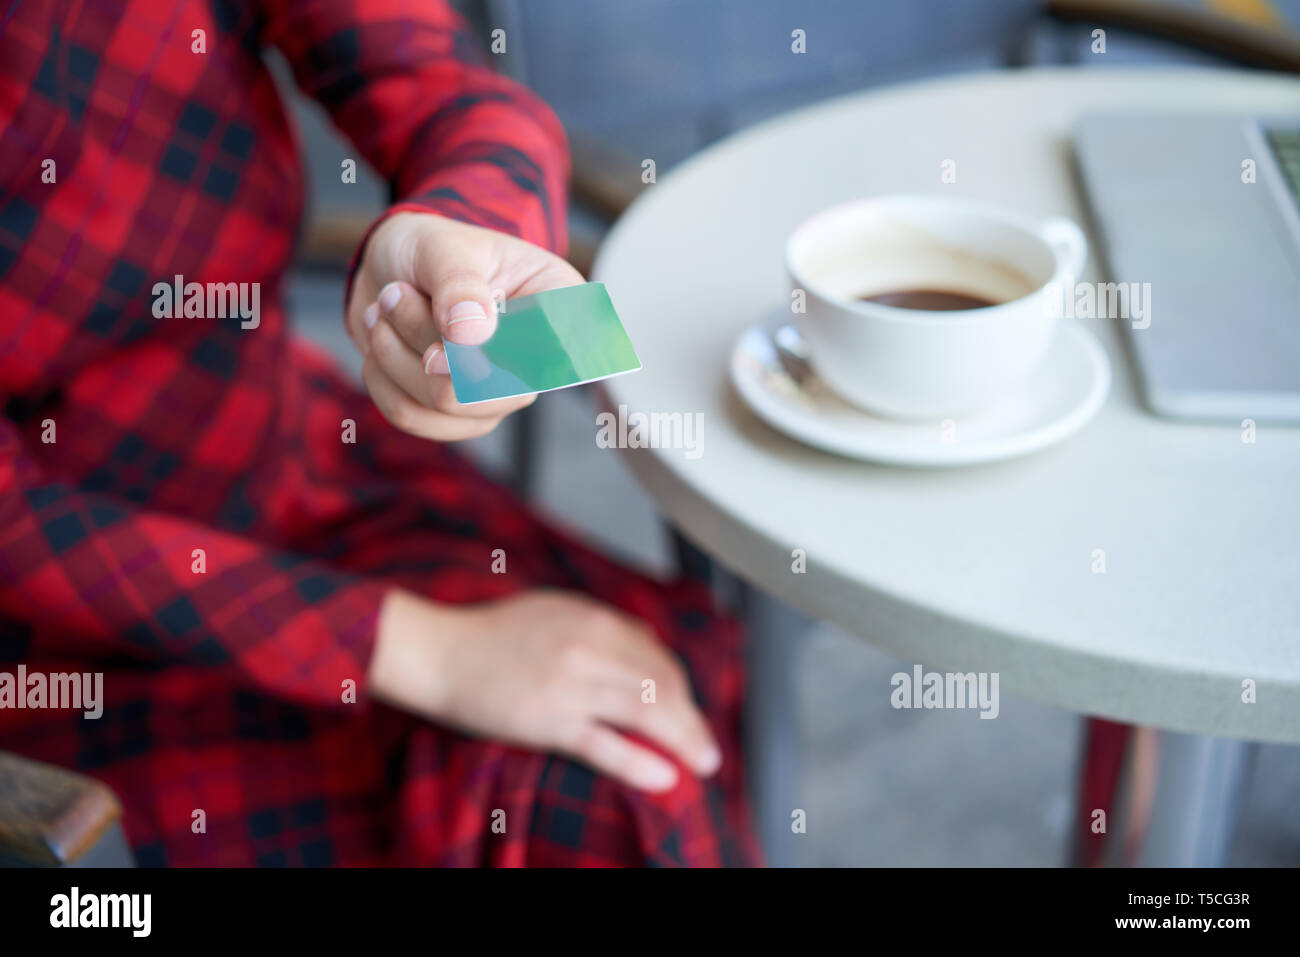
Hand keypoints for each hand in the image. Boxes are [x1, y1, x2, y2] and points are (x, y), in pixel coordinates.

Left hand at [348, 212, 584, 440]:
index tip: (453, 327)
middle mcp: (539, 360)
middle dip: (422, 337)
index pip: (553, 348)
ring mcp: (502, 394)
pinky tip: (382, 341)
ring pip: (444, 402)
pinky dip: (381, 378)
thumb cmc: (431, 249)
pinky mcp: (461, 417)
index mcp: (557, 306)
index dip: (501, 347)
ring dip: (394, 354)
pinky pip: (413, 416)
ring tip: (384, 309)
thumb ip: (459, 284)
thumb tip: (470, 337)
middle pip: (488, 385)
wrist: (394, 271)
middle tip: (393, 294)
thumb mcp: (443, 246)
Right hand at [368, 589, 721, 792]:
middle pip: (662, 686)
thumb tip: (648, 647)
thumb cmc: (494, 635)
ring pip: (645, 712)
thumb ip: (603, 627)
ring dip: (682, 741)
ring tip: (700, 765)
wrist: (442, 653)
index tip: (689, 714)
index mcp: (594, 619)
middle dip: (692, 721)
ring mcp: (571, 684)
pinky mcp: (549, 720)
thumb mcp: (557, 610)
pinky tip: (663, 777)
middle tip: (707, 749)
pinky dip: (640, 763)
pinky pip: (605, 745)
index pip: (659, 659)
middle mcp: (590, 647)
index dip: (683, 692)